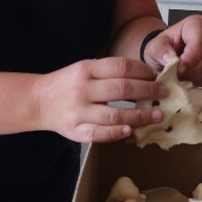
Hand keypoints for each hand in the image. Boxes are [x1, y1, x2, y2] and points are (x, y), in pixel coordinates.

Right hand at [34, 57, 164, 143]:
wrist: (37, 101)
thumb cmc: (68, 84)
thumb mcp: (85, 70)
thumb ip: (109, 73)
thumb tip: (144, 77)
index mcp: (86, 70)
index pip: (120, 67)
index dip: (142, 71)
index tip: (157, 76)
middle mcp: (82, 89)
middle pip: (121, 89)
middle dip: (147, 91)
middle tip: (163, 94)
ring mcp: (78, 111)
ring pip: (114, 115)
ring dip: (139, 116)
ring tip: (156, 115)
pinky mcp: (75, 131)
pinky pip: (99, 134)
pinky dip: (116, 133)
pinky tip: (130, 131)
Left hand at [142, 16, 201, 86]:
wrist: (168, 55)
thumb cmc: (164, 47)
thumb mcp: (155, 46)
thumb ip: (160, 51)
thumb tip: (171, 60)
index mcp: (198, 24)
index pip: (200, 41)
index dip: (190, 58)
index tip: (178, 70)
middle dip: (193, 70)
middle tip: (178, 76)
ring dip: (196, 77)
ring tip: (181, 77)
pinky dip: (200, 81)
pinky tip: (189, 79)